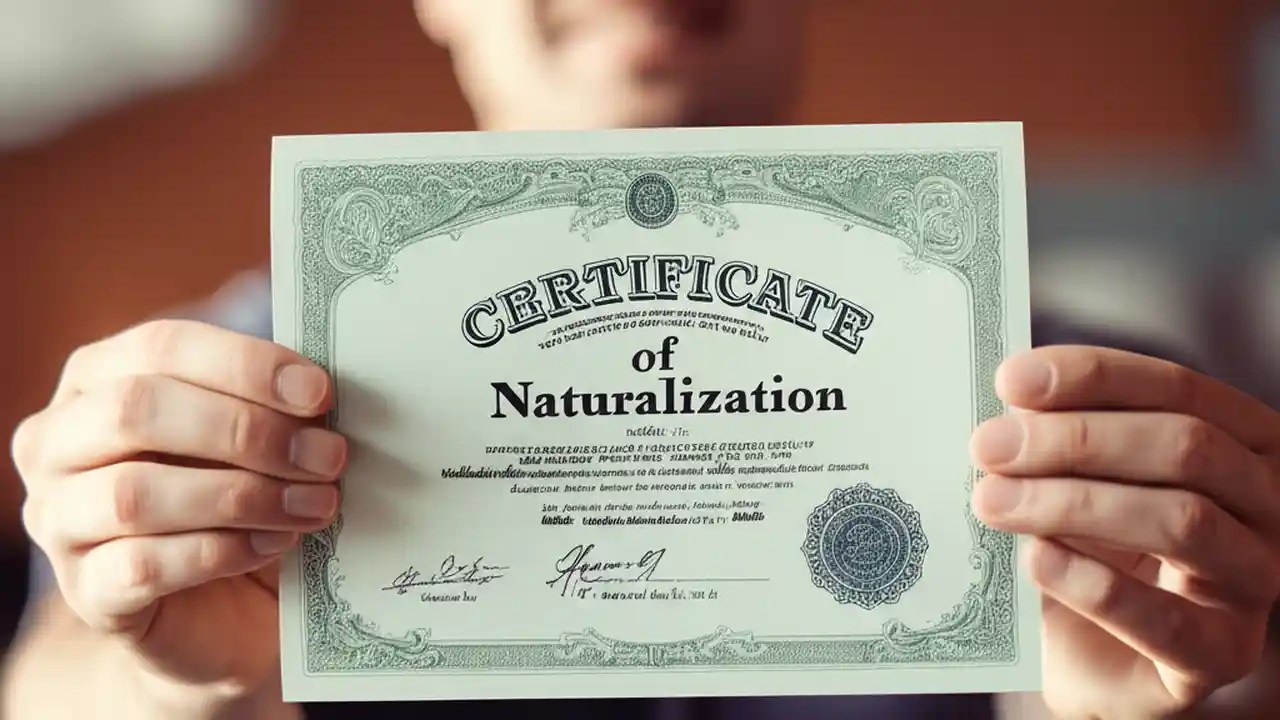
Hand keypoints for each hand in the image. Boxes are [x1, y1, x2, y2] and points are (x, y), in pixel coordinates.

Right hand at [11, 320, 345, 708]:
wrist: (219, 612)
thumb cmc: (235, 501)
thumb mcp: (254, 440)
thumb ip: (272, 405)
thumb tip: (320, 391)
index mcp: (97, 379)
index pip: (160, 347)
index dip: (244, 365)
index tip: (319, 393)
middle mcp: (57, 443)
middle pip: (136, 411)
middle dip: (246, 430)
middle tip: (327, 455)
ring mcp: (57, 520)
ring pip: (134, 494)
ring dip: (244, 496)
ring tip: (315, 504)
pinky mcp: (84, 592)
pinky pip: (143, 565)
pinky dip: (222, 551)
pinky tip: (275, 544)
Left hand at [970, 346, 1279, 718]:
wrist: (1095, 659)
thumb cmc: (1094, 552)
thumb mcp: (1080, 482)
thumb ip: (1060, 441)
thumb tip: (1012, 408)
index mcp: (1246, 444)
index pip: (1180, 391)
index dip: (1095, 377)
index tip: (1011, 380)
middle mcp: (1267, 506)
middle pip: (1186, 448)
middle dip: (1076, 439)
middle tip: (987, 445)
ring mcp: (1254, 581)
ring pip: (1183, 522)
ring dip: (1073, 503)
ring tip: (992, 500)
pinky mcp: (1222, 655)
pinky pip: (1165, 620)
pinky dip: (1092, 583)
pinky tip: (1035, 559)